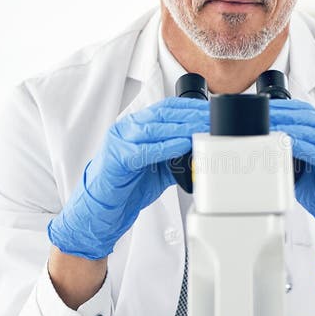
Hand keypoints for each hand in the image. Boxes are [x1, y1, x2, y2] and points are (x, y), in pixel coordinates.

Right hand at [48, 97, 209, 258]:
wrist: (102, 208)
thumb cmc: (127, 186)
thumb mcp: (158, 168)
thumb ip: (176, 157)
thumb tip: (202, 153)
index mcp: (135, 126)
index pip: (166, 108)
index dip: (190, 107)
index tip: (210, 110)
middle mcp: (126, 130)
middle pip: (163, 115)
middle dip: (190, 116)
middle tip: (212, 119)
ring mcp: (120, 142)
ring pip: (154, 129)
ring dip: (182, 128)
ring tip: (202, 129)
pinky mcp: (117, 159)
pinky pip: (145, 151)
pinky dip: (166, 147)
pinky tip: (182, 145)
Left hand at [269, 99, 314, 264]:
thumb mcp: (304, 170)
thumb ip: (289, 157)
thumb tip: (263, 149)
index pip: (306, 112)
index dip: (284, 107)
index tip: (263, 106)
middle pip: (310, 117)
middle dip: (283, 114)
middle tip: (262, 115)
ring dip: (290, 128)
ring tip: (270, 127)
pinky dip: (304, 147)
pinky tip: (288, 144)